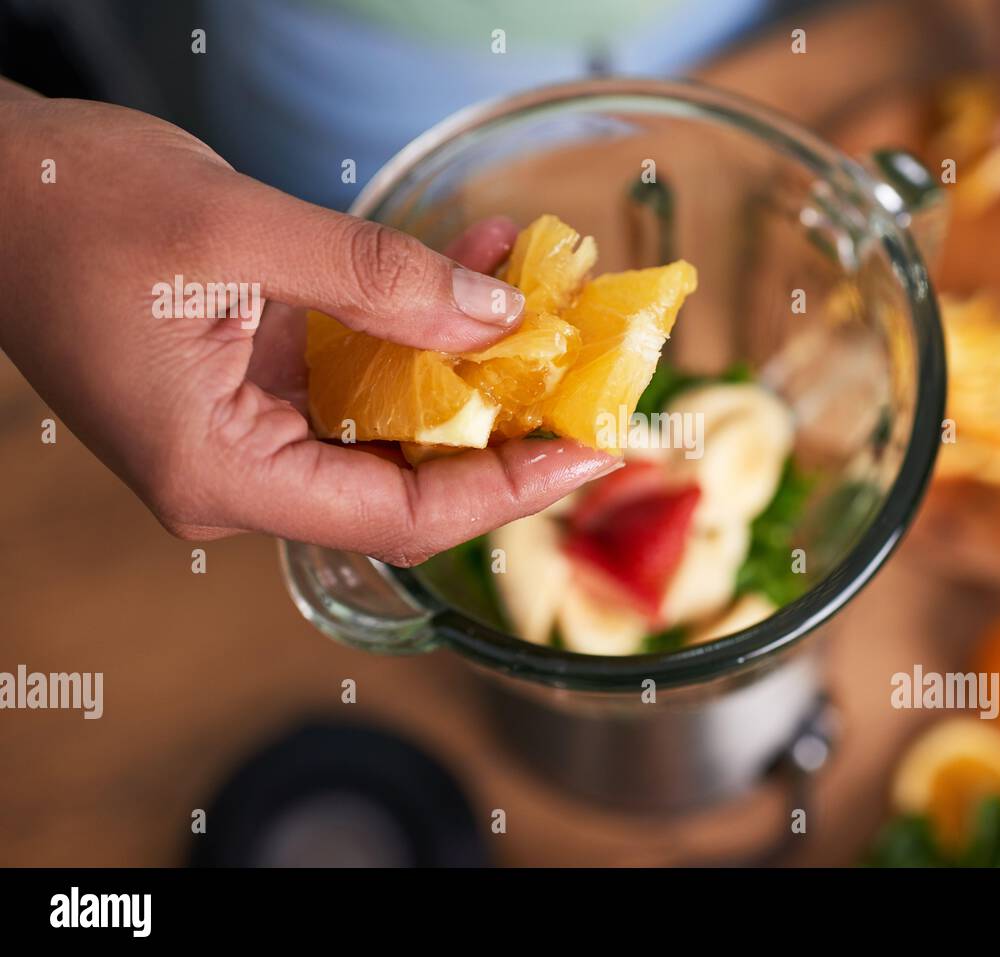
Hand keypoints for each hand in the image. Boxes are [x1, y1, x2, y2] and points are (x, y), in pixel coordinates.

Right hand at [0, 84, 617, 564]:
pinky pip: (356, 380)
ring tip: (542, 298)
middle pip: (407, 479)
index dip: (506, 489)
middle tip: (588, 377)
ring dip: (469, 362)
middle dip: (503, 423)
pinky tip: (471, 270)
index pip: (401, 516)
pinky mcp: (249, 392)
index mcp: (221, 471)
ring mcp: (244, 435)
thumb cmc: (69, 208)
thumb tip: (494, 317)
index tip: (588, 448)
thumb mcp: (241, 231)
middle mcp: (236, 475)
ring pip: (390, 427)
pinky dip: (416, 332)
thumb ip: (379, 282)